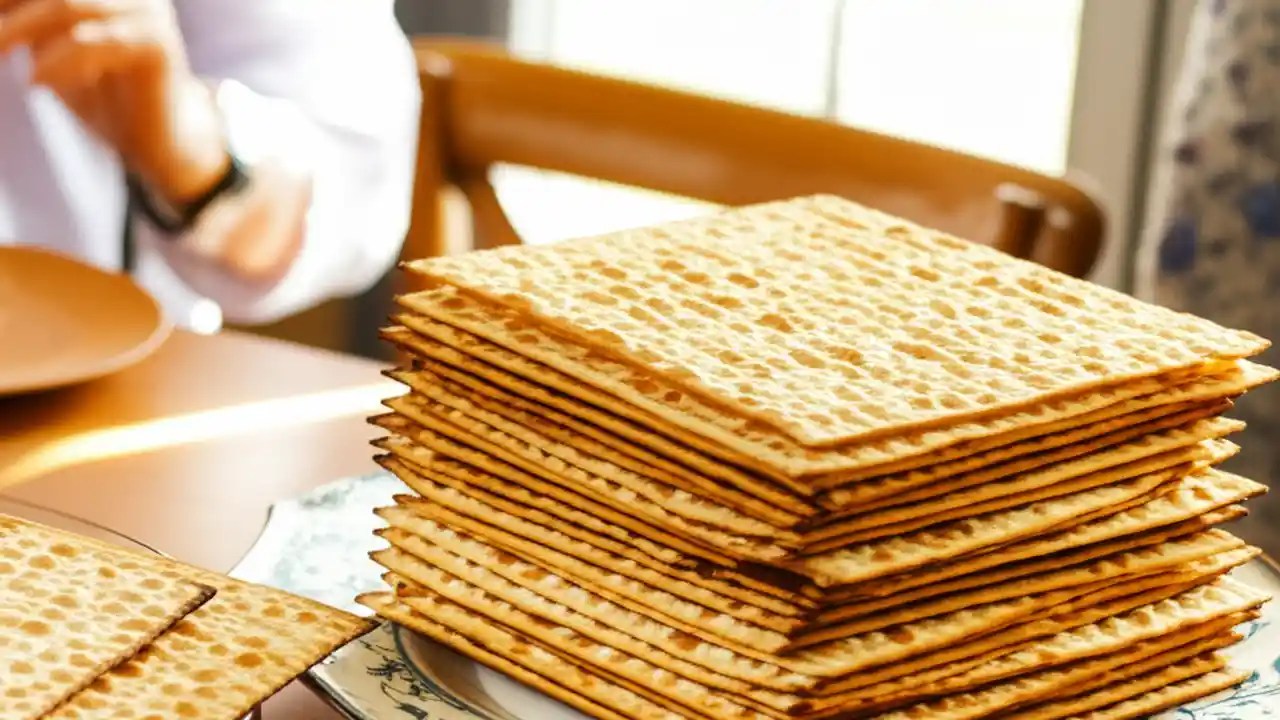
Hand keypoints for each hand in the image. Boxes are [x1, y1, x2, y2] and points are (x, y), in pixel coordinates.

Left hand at [0, 0, 228, 206]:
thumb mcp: (50, 44)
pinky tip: (35, 82)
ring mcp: (149, 11)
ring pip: (68, 7)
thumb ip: (29, 18)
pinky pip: (92, 43)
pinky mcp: (158, 43)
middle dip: (13, 10)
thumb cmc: (98, 93)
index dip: (11, 0)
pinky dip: (56, 62)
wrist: (153, 141)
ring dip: (20, 30)